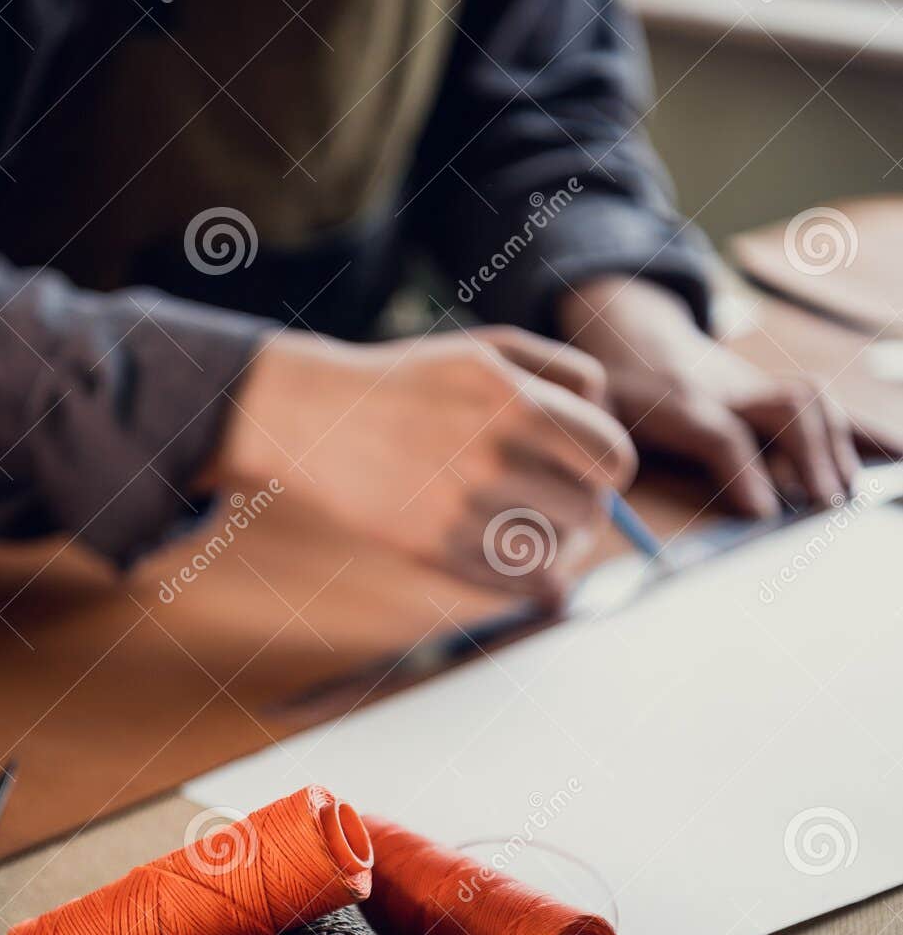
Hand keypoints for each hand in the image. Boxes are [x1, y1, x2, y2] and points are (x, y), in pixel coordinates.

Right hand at [222, 326, 635, 604]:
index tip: (589, 469)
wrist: (318, 417)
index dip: (610, 469)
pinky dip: (531, 577)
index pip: (613, 460)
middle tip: (554, 497)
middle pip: (590, 512)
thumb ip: (572, 381)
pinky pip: (519, 584)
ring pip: (558, 554)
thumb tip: (617, 453)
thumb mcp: (494, 349)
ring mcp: (461, 510)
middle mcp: (491, 458)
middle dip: (581, 506)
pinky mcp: (434, 551)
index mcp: (514, 402)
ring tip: (531, 521)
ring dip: (556, 544)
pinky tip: (516, 554)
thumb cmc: (418, 382)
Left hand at [558, 277, 900, 516]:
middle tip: (824, 506)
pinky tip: (894, 460)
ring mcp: (756, 387)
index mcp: (676, 404)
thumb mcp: (593, 419)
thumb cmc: (615, 393)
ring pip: (810, 401)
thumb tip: (601, 503)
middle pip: (782, 409)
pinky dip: (864, 432)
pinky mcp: (775, 392)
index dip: (742, 470)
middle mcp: (726, 390)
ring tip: (849, 498)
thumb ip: (598, 455)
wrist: (634, 333)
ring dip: (837, 447)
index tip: (765, 514)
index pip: (718, 433)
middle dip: (809, 455)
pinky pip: (826, 406)